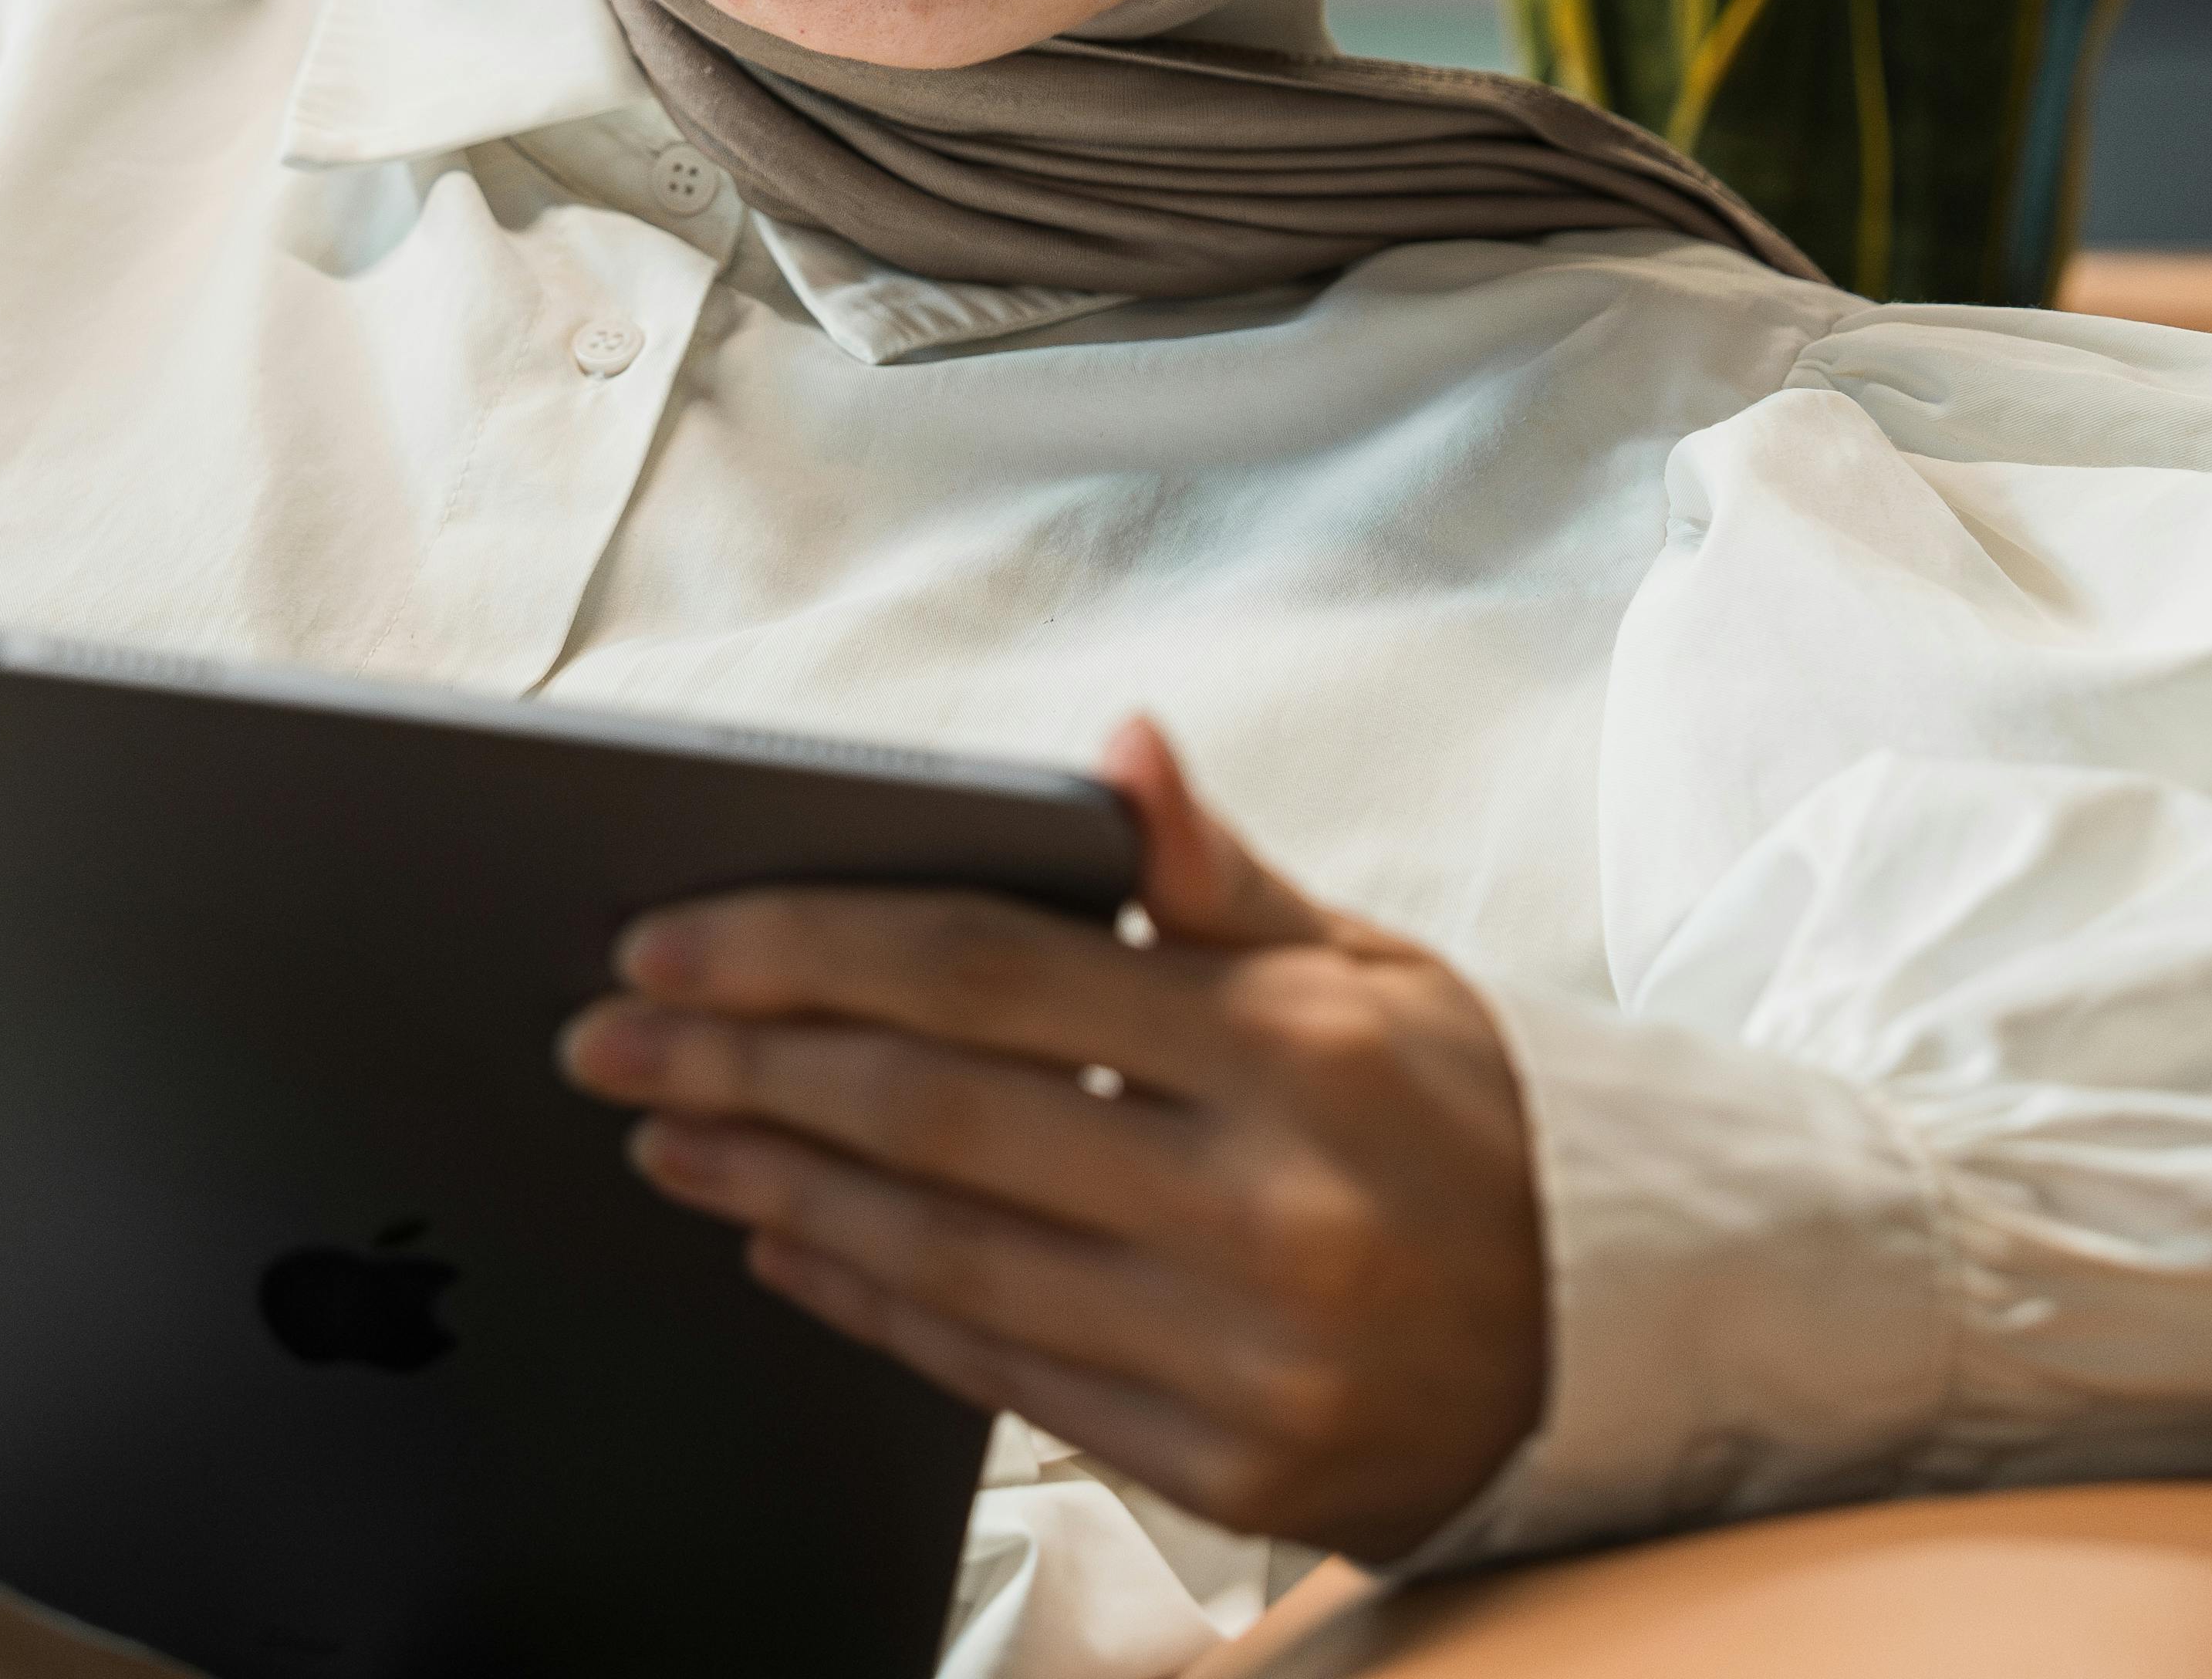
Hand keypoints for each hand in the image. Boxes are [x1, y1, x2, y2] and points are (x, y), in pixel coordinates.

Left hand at [559, 716, 1546, 1562]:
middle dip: (745, 1062)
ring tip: (662, 1129)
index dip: (809, 945)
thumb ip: (1220, 876)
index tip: (673, 934)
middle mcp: (1262, 1202)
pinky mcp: (1220, 1466)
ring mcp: (1240, 1350)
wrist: (1603, 1341)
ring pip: (944, 1254)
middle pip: (937, 1113)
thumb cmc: (1457, 1125)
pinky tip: (779, 1235)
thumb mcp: (1372, 968)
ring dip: (774, 1183)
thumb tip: (1119, 746)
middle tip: (608, 1031)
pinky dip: (868, 1299)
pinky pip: (995, 1374)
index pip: (991, 971)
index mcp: (1292, 1048)